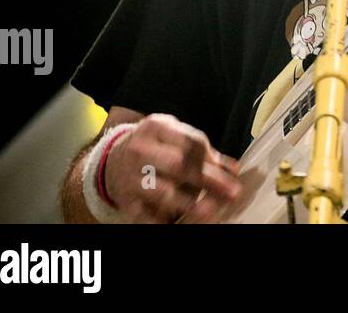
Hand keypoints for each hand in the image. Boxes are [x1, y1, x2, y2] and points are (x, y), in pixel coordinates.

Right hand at [103, 113, 241, 223]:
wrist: (114, 161)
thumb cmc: (156, 148)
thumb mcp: (175, 137)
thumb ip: (202, 150)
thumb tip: (233, 169)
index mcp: (155, 128)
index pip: (191, 142)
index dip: (213, 158)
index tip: (232, 172)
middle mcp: (139, 151)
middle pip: (179, 165)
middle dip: (207, 179)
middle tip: (231, 192)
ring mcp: (130, 178)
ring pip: (163, 192)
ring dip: (189, 202)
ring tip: (211, 209)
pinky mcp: (126, 203)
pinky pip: (148, 216)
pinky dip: (167, 220)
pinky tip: (187, 220)